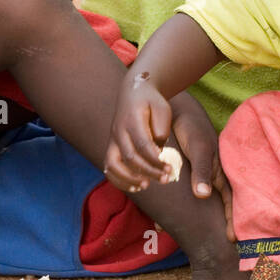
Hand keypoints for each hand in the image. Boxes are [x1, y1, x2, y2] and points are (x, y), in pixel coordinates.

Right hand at [105, 70, 173, 190]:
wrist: (133, 92)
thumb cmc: (151, 102)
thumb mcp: (162, 108)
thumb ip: (162, 128)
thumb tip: (159, 151)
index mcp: (132, 119)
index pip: (142, 144)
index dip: (156, 159)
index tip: (170, 168)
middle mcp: (118, 130)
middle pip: (130, 157)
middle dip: (148, 171)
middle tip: (165, 178)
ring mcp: (112, 139)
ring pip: (113, 165)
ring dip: (129, 179)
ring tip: (147, 185)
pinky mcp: (111, 147)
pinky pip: (109, 167)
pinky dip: (119, 180)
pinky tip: (135, 187)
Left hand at [167, 92, 234, 236]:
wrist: (174, 114)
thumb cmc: (192, 131)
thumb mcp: (200, 151)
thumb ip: (202, 172)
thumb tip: (203, 195)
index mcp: (218, 174)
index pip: (229, 201)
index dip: (231, 219)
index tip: (231, 238)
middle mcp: (208, 180)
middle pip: (215, 208)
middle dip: (215, 226)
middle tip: (217, 248)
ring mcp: (195, 180)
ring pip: (196, 206)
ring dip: (191, 222)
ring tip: (185, 241)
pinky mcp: (181, 178)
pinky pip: (178, 199)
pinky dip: (171, 211)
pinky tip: (159, 223)